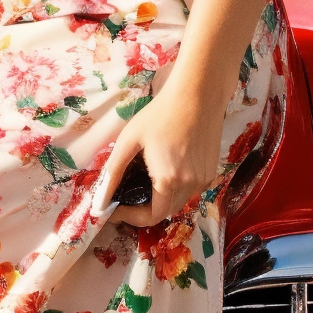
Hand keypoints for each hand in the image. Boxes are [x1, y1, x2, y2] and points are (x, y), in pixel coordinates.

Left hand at [97, 79, 224, 227]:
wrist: (198, 95)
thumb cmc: (160, 114)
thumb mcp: (129, 141)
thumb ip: (113, 173)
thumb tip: (100, 202)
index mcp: (168, 180)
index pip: (151, 217)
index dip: (131, 218)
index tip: (114, 209)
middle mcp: (190, 186)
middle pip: (165, 212)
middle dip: (143, 210)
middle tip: (125, 196)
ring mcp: (204, 180)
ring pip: (179, 201)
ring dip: (160, 198)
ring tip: (143, 179)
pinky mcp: (212, 172)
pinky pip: (191, 189)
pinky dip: (176, 187)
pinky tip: (166, 168)